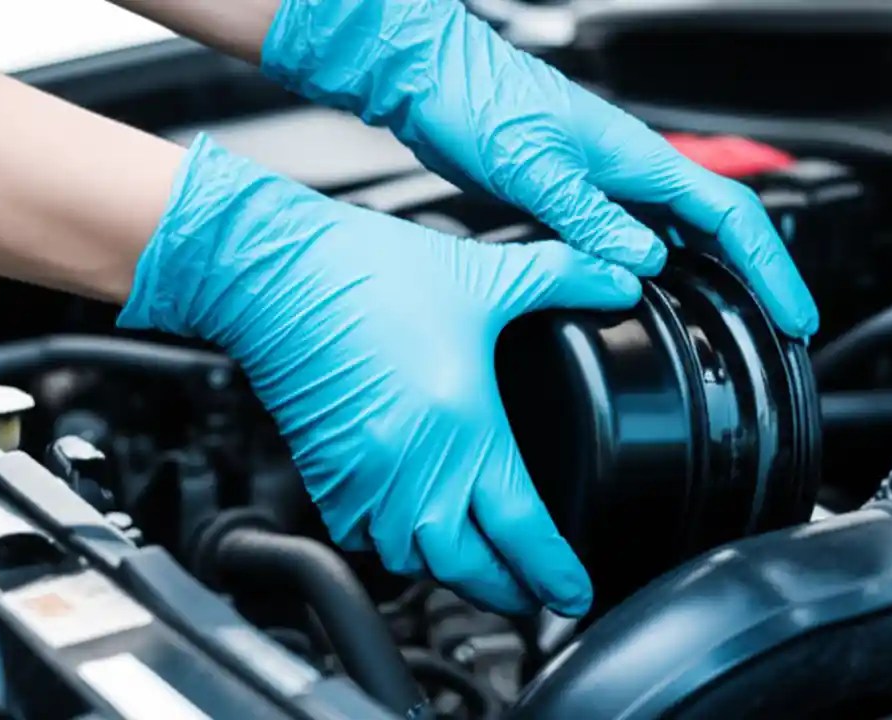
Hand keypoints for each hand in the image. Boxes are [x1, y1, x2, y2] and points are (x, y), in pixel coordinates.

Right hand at [118, 134, 642, 615]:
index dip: (555, 573)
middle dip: (508, 592)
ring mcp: (364, 481)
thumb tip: (619, 277)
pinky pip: (362, 538)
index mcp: (464, 433)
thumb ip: (561, 276)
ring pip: (413, 562)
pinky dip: (392, 547)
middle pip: (468, 570)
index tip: (574, 593)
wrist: (272, 273)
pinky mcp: (325, 474)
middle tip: (536, 595)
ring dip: (450, 572)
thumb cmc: (363, 275)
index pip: (523, 533)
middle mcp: (413, 473)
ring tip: (479, 566)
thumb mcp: (482, 273)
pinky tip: (408, 528)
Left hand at [259, 0, 817, 336]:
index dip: (769, 267)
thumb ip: (591, 220)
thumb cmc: (479, 101)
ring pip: (685, 235)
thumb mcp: (536, 169)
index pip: (729, 215)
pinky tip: (664, 292)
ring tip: (742, 320)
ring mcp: (611, 183)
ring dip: (719, 277)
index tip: (793, 312)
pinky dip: (668, 269)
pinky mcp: (582, 195)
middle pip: (720, 228)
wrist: (433, 80)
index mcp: (639, 157)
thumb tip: (645, 263)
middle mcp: (635, 169)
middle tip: (785, 327)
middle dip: (760, 278)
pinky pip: (642, 237)